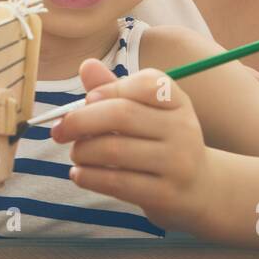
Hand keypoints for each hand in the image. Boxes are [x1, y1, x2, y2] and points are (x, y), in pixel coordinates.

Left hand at [51, 59, 215, 236]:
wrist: (198, 189)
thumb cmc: (161, 143)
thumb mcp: (145, 113)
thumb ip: (115, 90)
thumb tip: (86, 65)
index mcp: (177, 101)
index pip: (144, 84)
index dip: (108, 89)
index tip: (86, 100)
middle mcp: (182, 128)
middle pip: (122, 115)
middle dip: (80, 121)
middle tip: (59, 130)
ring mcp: (176, 163)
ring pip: (114, 150)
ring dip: (82, 152)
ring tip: (75, 154)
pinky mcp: (164, 193)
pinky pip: (116, 182)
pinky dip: (88, 177)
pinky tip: (79, 175)